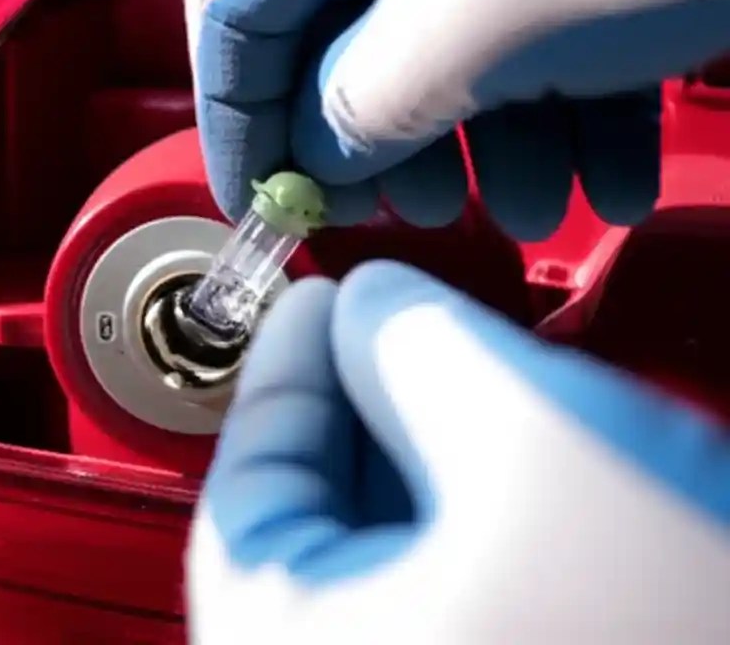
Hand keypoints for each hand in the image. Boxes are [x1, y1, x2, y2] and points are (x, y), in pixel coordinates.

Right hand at [185, 0, 729, 239]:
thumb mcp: (469, 31)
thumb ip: (357, 109)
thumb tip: (318, 158)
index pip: (230, 3)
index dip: (240, 119)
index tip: (266, 205)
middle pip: (343, 22)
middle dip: (389, 138)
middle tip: (418, 213)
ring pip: (450, 27)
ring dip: (491, 136)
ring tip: (543, 204)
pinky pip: (536, 10)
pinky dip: (564, 97)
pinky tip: (613, 170)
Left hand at [188, 260, 729, 643]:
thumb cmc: (662, 643)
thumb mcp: (536, 445)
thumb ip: (425, 349)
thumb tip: (376, 307)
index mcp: (286, 637)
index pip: (246, 482)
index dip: (288, 367)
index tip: (323, 298)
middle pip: (317, 520)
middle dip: (367, 406)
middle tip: (402, 325)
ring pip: (389, 560)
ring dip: (425, 463)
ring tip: (470, 382)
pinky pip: (449, 602)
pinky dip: (474, 530)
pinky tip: (518, 475)